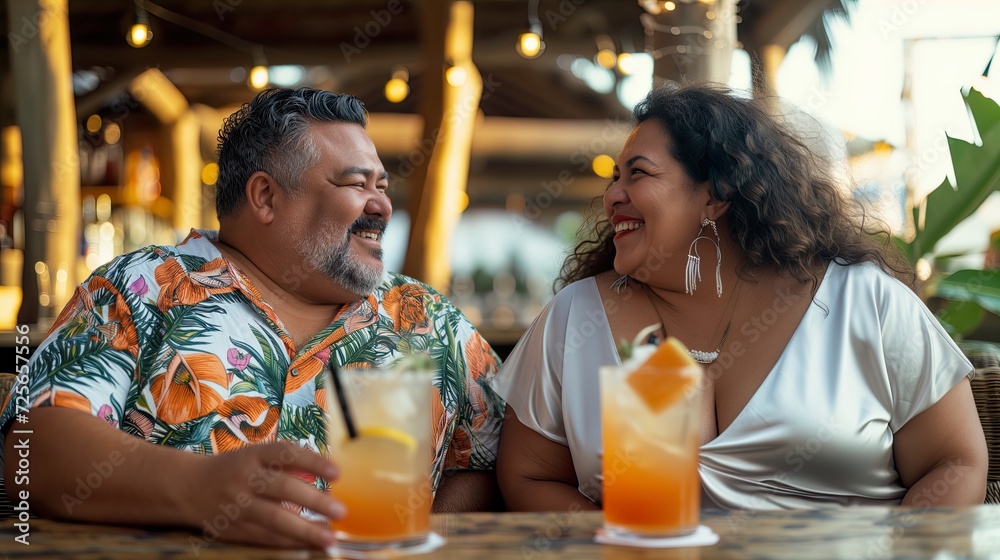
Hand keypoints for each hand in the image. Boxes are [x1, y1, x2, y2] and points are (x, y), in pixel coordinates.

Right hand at [185, 441, 344, 549]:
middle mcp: (246, 479)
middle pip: (283, 489)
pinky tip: (309, 544)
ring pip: (274, 518)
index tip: (338, 473)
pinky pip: (265, 537)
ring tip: (329, 537)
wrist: (189, 487)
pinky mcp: (235, 528)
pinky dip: (289, 542)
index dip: (313, 462)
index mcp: (254, 455)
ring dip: (305, 530)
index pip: (286, 454)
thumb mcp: (256, 456)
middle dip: (314, 501)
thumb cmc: (235, 469)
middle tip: (340, 511)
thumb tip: (326, 473)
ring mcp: (239, 506)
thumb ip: (286, 464)